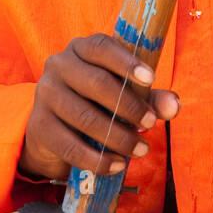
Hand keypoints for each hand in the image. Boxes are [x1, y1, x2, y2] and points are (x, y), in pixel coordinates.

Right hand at [17, 32, 180, 181]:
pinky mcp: (39, 125)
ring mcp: (45, 93)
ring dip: (117, 136)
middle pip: (96, 82)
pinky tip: (117, 165)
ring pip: (84, 116)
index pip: (101, 47)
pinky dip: (97, 159)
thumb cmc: (95, 102)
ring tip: (140, 149)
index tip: (151, 78)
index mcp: (80, 48)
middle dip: (128, 106)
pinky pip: (70, 145)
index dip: (126, 62)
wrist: (52, 130)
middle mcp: (59, 64)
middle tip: (151, 124)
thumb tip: (173, 105)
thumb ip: (148, 96)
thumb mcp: (123, 94)